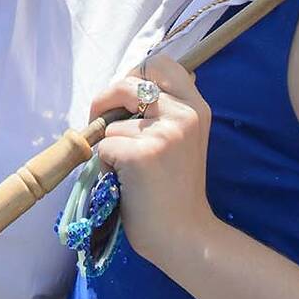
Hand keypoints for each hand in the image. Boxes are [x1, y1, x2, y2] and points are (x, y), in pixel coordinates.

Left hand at [90, 54, 215, 266]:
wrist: (183, 234)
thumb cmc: (174, 189)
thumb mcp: (184, 139)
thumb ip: (166, 110)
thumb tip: (130, 84)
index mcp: (196, 107)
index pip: (160, 63)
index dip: (135, 75)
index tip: (127, 98)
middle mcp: (183, 114)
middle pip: (128, 83)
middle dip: (106, 100)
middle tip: (101, 122)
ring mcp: (164, 133)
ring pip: (112, 121)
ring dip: (109, 142)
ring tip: (125, 167)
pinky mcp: (141, 153)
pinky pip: (104, 145)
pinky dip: (105, 163)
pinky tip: (124, 180)